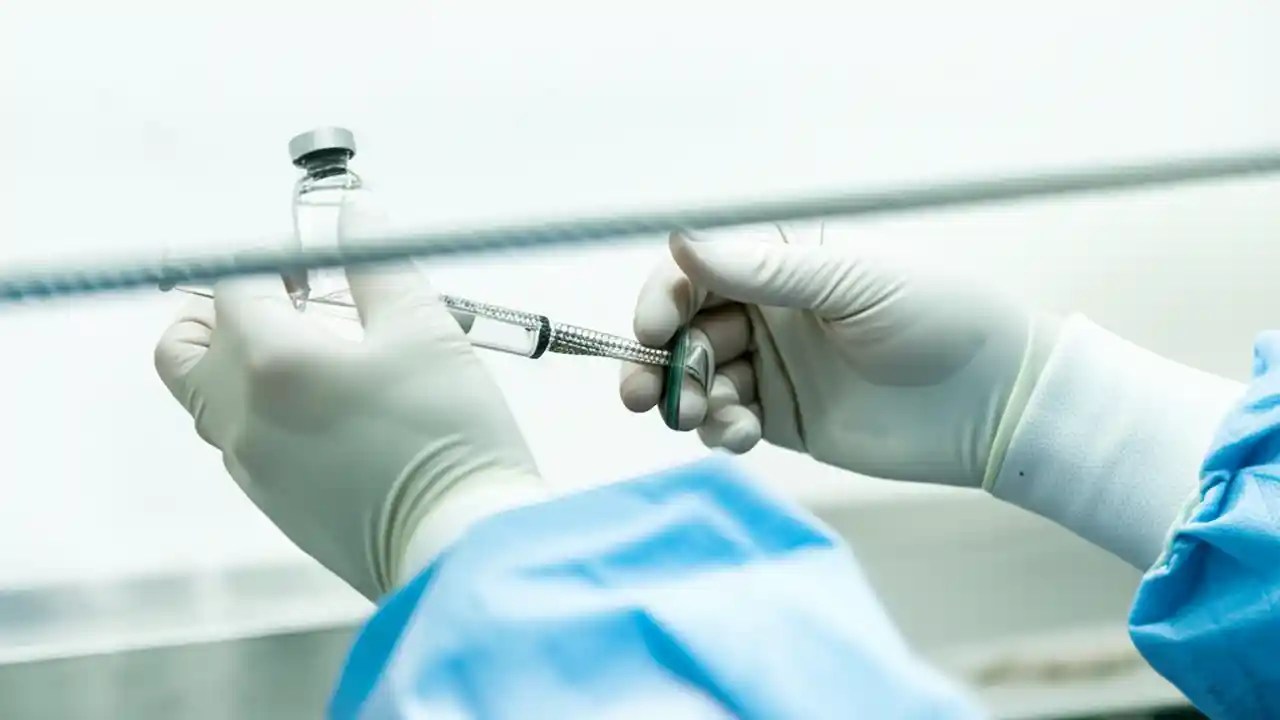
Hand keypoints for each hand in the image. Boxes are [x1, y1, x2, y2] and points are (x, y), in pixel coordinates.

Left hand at [154, 193, 548, 599]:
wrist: (461, 546)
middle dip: (221, 310)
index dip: (268, 258)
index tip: (308, 258)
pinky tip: (334, 409)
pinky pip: (243, 440)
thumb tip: (356, 213)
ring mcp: (251, 467)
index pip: (233, 283)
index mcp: (274, 363)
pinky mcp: (273, 504)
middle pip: (183, 345)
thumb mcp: (427, 330)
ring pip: (210, 397)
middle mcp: (244, 417)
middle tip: (283, 303)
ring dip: (242, 361)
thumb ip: (379, 262)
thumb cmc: (451, 438)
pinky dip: (265, 408)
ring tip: (321, 356)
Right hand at [620, 223, 1058, 488]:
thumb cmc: (940, 317)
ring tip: (699, 417)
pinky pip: (729, 421)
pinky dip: (720, 430)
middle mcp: (771, 310)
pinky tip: (739, 436)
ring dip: (685, 398)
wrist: (999, 399)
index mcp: (785, 262)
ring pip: (699, 379)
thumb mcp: (851, 281)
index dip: (664, 297)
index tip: (650, 328)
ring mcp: (775, 366)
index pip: (699, 272)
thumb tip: (680, 240)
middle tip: (643, 392)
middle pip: (685, 330)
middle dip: (659, 359)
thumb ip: (761, 268)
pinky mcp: (786, 418)